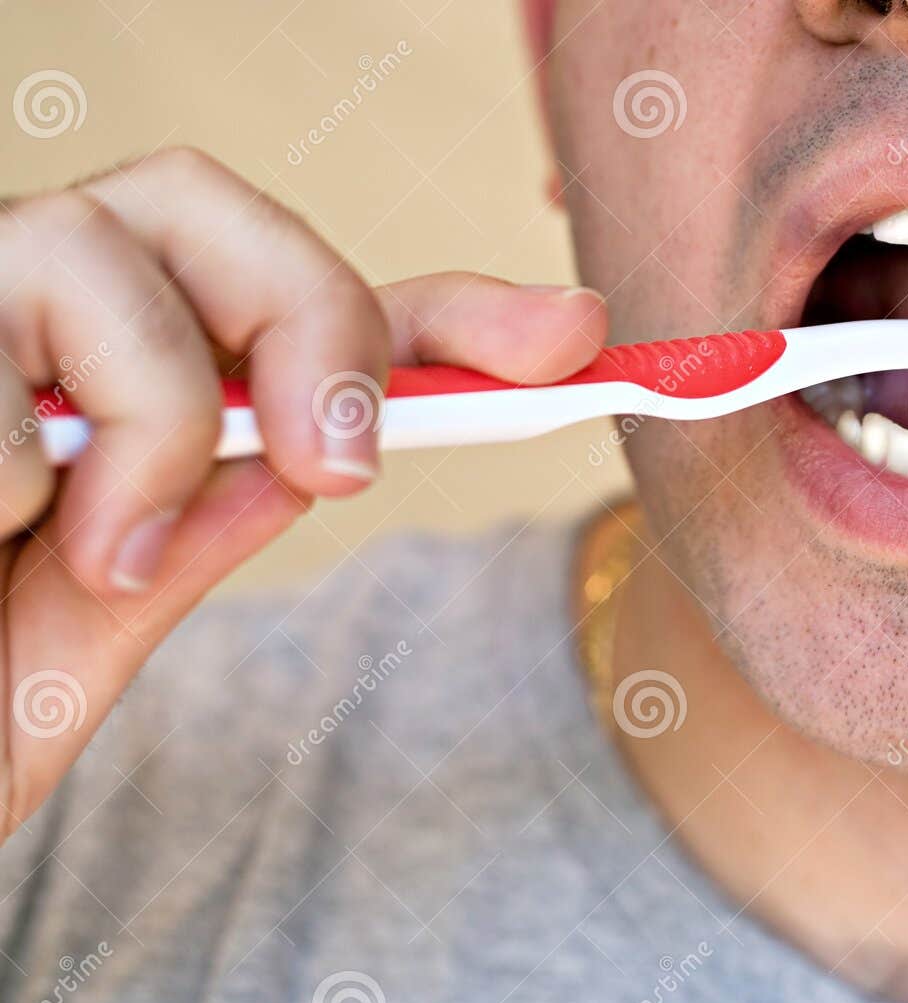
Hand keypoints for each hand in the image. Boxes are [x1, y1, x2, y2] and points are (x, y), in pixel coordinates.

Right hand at [0, 146, 606, 842]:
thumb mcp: (102, 619)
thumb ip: (206, 519)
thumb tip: (333, 442)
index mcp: (130, 377)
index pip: (312, 300)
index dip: (455, 303)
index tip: (580, 335)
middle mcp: (41, 313)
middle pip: (208, 206)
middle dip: (309, 324)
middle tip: (339, 466)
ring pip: (96, 255)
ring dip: (141, 423)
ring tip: (81, 544)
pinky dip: (9, 465)